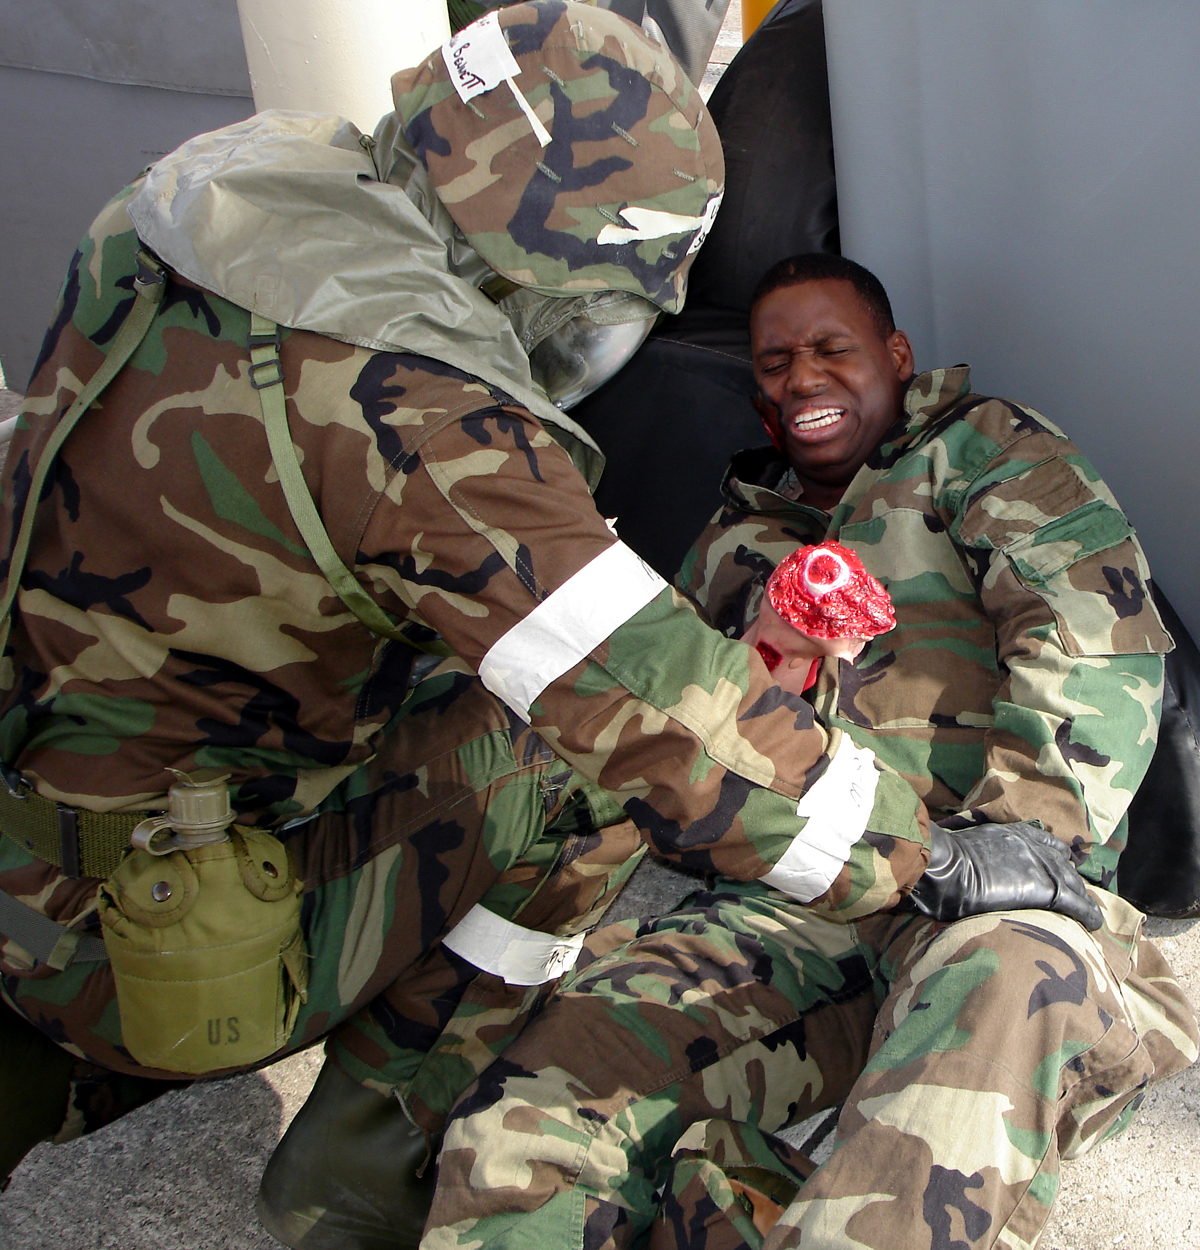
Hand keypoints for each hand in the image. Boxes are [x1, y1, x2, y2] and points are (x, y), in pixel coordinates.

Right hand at [909, 821, 1102, 929]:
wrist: (944, 866)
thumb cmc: (940, 862)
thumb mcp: (964, 848)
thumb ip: (976, 856)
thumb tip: (963, 867)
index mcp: (1010, 834)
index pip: (1044, 840)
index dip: (1054, 855)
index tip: (1060, 865)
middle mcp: (1032, 846)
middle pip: (1062, 863)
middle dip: (1070, 878)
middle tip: (1076, 895)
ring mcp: (1041, 866)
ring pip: (1073, 883)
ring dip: (1080, 897)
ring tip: (1086, 912)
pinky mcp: (1047, 889)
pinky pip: (1078, 903)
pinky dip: (1088, 913)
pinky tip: (1093, 924)